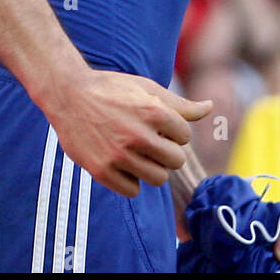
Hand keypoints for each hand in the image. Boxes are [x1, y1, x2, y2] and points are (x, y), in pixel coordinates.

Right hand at [36, 70, 212, 197]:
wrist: (69, 95)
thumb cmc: (113, 89)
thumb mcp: (148, 89)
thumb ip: (181, 105)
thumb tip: (210, 108)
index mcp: (154, 111)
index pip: (185, 137)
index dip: (175, 132)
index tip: (160, 126)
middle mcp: (138, 135)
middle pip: (176, 161)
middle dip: (168, 152)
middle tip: (152, 143)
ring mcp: (119, 155)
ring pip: (157, 178)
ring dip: (152, 168)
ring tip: (139, 154)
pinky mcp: (101, 170)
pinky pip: (132, 191)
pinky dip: (131, 181)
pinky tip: (123, 165)